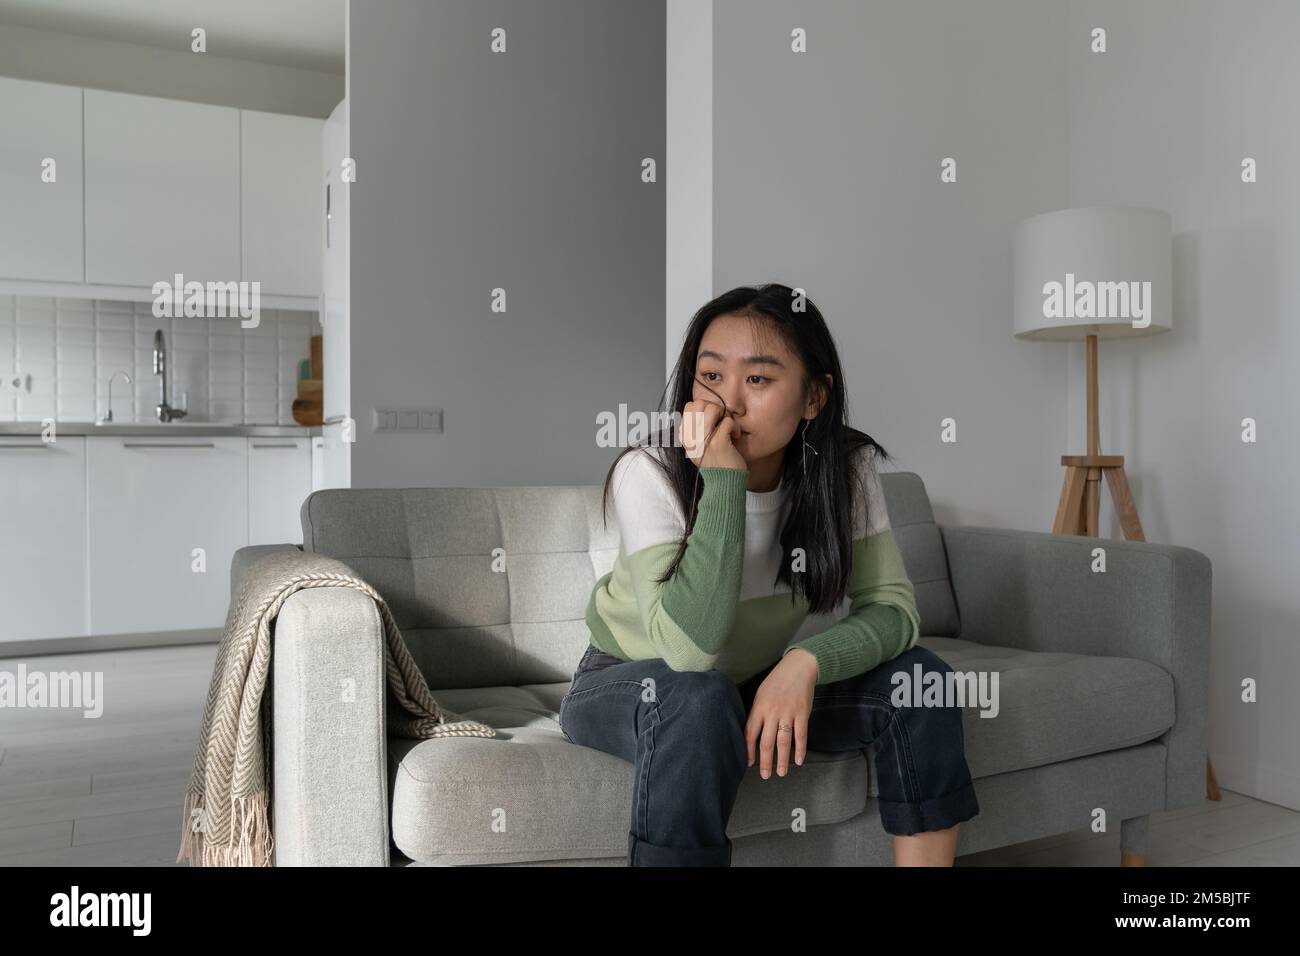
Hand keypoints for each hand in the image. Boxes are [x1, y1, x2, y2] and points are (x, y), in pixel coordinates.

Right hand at [682, 398, 746, 470]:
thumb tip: (700, 407)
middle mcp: (691, 437)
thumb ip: (694, 430)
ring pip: (713, 408)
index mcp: (685, 437)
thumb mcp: (696, 447)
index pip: (689, 406)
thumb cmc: (714, 463)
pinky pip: (727, 421)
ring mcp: (704, 439)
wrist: (723, 483)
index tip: (711, 419)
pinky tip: (734, 436)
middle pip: (700, 403)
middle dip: (714, 408)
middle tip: (720, 421)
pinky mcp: (718, 443)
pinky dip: (735, 427)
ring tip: (727, 427)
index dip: (703, 407)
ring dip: (725, 415)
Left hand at [746, 649, 817, 778]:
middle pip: (767, 742)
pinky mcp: (802, 713)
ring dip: (782, 760)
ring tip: (781, 773)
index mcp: (759, 707)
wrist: (798, 667)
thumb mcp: (762, 694)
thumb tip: (751, 734)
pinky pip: (801, 735)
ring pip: (784, 742)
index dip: (748, 751)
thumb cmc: (777, 681)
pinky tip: (799, 760)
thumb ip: (757, 713)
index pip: (750, 733)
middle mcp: (772, 712)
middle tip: (765, 775)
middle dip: (765, 761)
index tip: (748, 764)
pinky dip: (800, 749)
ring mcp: (788, 713)